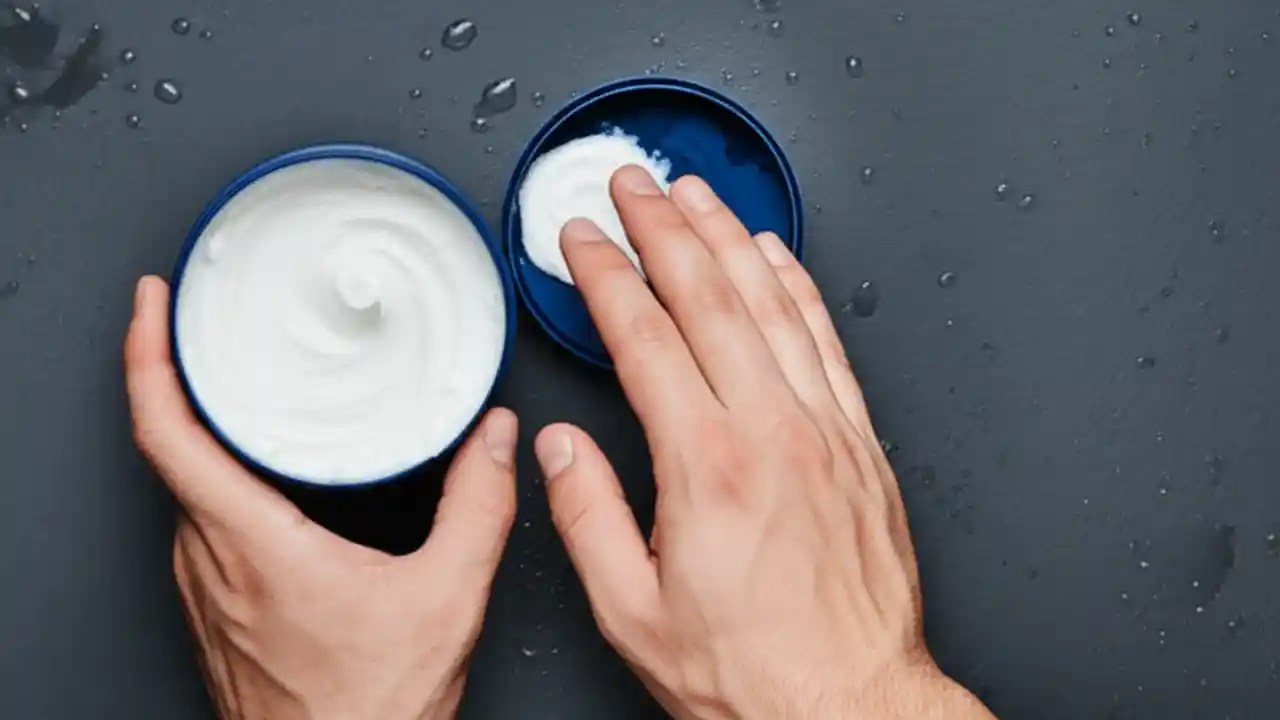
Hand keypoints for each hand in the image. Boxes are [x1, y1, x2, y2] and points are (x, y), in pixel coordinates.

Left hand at [125, 277, 516, 719]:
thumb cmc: (367, 710)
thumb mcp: (446, 598)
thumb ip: (477, 508)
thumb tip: (496, 440)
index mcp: (249, 542)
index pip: (167, 431)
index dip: (148, 355)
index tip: (153, 304)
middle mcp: (208, 559)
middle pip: (171, 445)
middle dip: (179, 371)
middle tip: (201, 318)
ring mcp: (202, 586)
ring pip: (185, 482)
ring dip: (200, 424)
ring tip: (233, 378)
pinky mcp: (213, 606)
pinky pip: (199, 517)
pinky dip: (216, 471)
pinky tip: (257, 465)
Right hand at [536, 167, 995, 718]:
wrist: (852, 705)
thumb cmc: (752, 672)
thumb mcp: (634, 613)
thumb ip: (588, 518)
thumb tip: (559, 450)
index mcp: (706, 467)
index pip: (645, 337)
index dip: (606, 276)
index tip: (582, 240)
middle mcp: (772, 433)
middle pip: (710, 298)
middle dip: (663, 228)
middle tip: (633, 184)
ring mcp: (825, 432)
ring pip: (773, 305)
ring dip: (729, 239)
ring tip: (696, 195)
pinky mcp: (860, 446)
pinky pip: (826, 343)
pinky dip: (798, 288)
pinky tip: (776, 258)